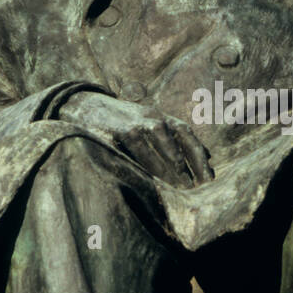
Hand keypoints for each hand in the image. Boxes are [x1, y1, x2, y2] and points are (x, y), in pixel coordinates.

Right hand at [58, 92, 213, 186]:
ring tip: (181, 185)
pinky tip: (152, 175)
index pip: (187, 134)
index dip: (199, 155)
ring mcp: (136, 119)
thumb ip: (165, 142)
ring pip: (160, 138)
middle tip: (198, 186)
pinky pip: (136, 143)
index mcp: (162, 117)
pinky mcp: (119, 126)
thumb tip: (192, 164)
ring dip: (171, 161)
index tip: (208, 178)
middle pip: (180, 136)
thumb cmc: (118, 124)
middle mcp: (153, 115)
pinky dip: (146, 158)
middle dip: (191, 161)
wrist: (84, 105)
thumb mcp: (144, 128)